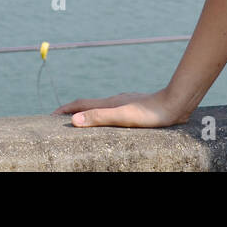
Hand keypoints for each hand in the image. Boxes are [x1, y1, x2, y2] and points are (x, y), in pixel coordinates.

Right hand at [52, 88, 186, 128]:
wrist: (175, 103)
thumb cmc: (151, 113)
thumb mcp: (122, 118)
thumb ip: (99, 118)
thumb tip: (73, 120)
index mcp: (109, 103)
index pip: (80, 105)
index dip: (65, 110)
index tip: (50, 116)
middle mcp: (115, 101)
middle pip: (88, 106)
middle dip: (73, 112)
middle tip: (61, 121)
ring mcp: (125, 104)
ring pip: (101, 108)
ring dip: (88, 114)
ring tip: (82, 124)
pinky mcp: (135, 109)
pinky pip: (112, 112)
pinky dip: (103, 117)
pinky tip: (111, 125)